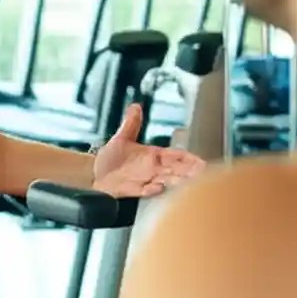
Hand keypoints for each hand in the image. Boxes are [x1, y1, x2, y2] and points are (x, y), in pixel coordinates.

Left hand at [92, 103, 206, 197]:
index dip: (188, 159)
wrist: (94, 175)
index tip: (201, 162)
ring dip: (177, 182)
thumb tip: (136, 106)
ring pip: (165, 181)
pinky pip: (145, 191)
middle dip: (189, 172)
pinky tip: (159, 187)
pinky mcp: (133, 190)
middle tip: (202, 174)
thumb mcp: (121, 139)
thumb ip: (131, 123)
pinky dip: (152, 189)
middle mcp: (152, 169)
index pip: (175, 156)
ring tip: (188, 182)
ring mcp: (144, 180)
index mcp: (153, 156)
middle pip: (175, 170)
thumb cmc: (110, 160)